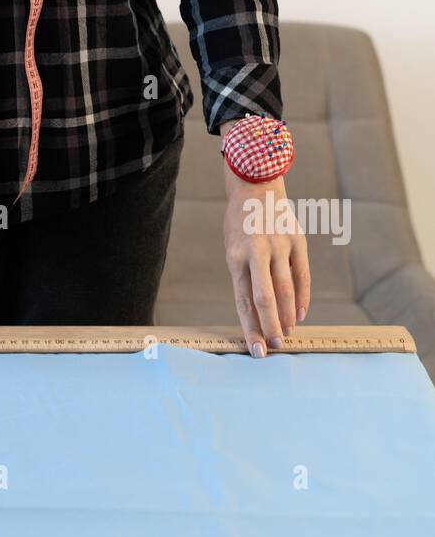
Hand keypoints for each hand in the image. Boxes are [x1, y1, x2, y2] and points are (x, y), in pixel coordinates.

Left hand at [221, 145, 310, 358]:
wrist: (256, 186)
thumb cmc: (240, 225)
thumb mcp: (232, 248)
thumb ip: (243, 278)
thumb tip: (256, 315)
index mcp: (236, 256)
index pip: (244, 300)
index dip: (250, 328)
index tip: (256, 350)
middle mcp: (258, 251)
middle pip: (266, 298)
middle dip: (271, 328)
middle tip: (275, 348)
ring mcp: (280, 245)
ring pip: (287, 290)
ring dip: (288, 317)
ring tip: (287, 334)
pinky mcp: (298, 241)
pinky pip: (303, 276)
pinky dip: (303, 298)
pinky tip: (300, 315)